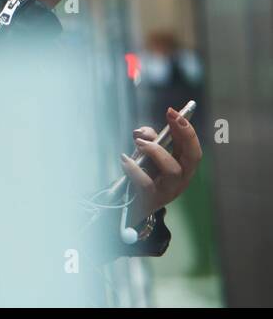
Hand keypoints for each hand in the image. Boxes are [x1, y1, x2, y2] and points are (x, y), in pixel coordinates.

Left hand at [121, 107, 202, 222]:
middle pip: (194, 157)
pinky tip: (124, 159)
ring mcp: (168, 191)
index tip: (174, 111)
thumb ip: (147, 140)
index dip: (186, 129)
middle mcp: (181, 179)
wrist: (128, 207)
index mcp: (183, 167)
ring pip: (173, 170)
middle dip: (185, 134)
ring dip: (156, 151)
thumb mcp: (146, 155)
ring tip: (139, 143)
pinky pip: (146, 183)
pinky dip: (134, 169)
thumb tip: (141, 132)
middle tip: (170, 116)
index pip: (192, 147)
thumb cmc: (141, 176)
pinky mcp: (151, 199)